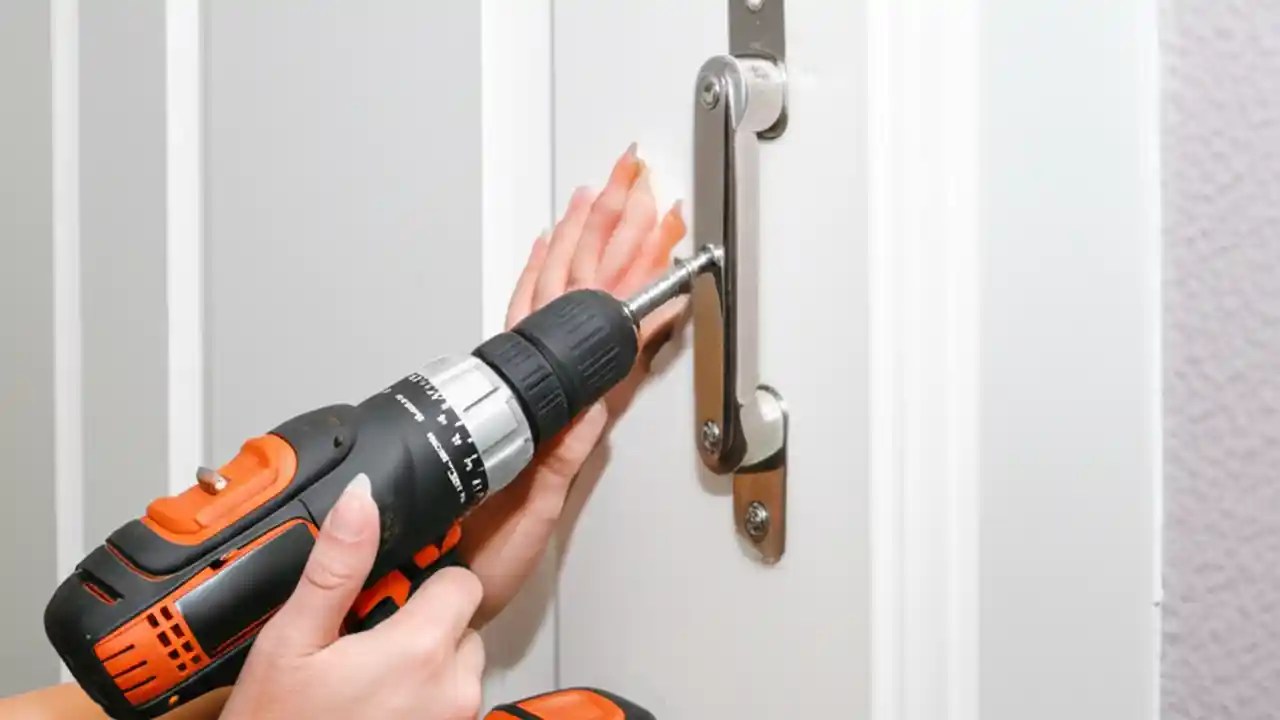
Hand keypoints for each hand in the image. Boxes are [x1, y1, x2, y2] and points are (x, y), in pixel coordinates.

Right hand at [222, 476, 485, 719]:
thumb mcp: (291, 643)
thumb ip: (336, 567)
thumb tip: (361, 498)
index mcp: (421, 651)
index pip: (461, 581)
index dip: (423, 581)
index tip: (385, 593)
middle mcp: (453, 690)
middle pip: (462, 625)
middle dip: (421, 624)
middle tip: (361, 643)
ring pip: (459, 668)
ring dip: (424, 666)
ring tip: (362, 682)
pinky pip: (450, 707)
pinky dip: (422, 702)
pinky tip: (372, 709)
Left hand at [461, 144, 686, 622]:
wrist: (444, 576)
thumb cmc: (481, 549)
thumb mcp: (531, 509)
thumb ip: (563, 452)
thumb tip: (590, 402)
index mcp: (540, 405)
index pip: (587, 317)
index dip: (621, 269)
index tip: (651, 229)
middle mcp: (531, 387)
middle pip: (572, 289)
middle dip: (605, 231)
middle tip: (631, 183)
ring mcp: (526, 388)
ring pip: (552, 294)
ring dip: (582, 244)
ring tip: (602, 200)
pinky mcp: (524, 403)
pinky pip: (532, 321)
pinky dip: (548, 281)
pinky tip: (555, 257)